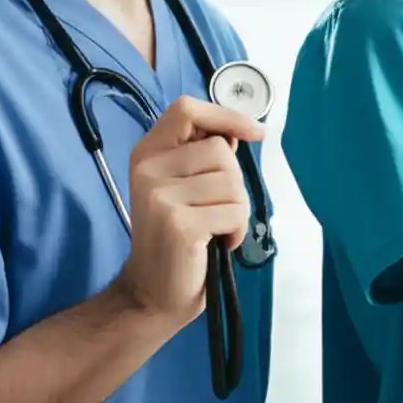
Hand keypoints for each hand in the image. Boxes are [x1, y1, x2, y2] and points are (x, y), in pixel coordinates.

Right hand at [111, 96, 265, 325]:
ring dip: (236, 210)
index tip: (254, 133)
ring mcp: (160, 196)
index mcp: (147, 153)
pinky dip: (236, 230)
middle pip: (221, 150)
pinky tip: (216, 243)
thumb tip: (242, 133)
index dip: (225, 116)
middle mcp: (148, 169)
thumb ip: (203, 158)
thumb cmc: (178, 237)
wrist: (152, 293)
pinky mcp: (179, 223)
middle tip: (214, 211)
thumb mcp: (183, 187)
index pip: (186, 110)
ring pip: (232, 183)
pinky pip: (235, 211)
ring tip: (214, 229)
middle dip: (233, 183)